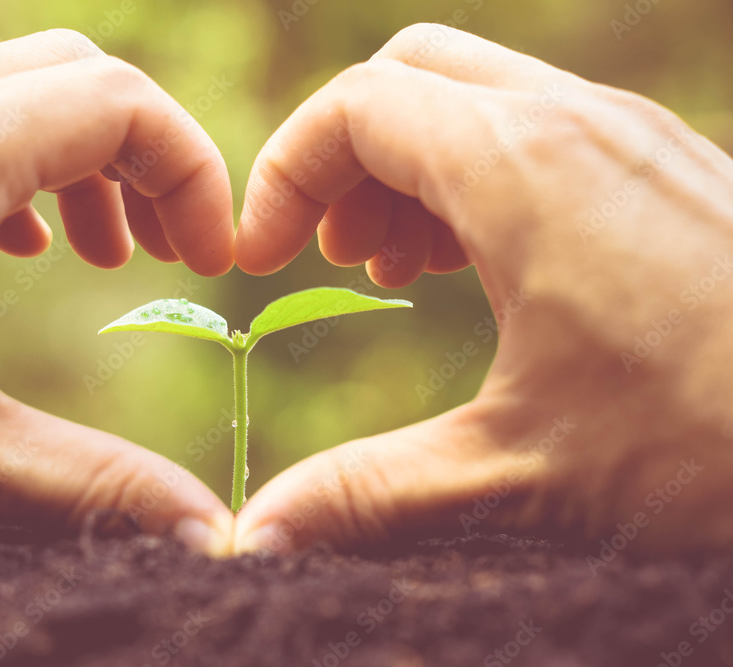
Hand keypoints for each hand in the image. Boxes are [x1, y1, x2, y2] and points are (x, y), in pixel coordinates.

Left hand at [0, 30, 234, 555]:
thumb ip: (95, 484)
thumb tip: (210, 533)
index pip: (117, 103)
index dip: (193, 172)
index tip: (211, 261)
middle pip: (71, 76)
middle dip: (145, 155)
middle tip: (173, 249)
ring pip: (7, 93)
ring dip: (80, 160)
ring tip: (107, 252)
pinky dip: (12, 169)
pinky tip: (12, 248)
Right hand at [233, 24, 732, 554]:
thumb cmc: (711, 451)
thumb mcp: (517, 476)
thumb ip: (367, 495)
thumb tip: (260, 538)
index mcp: (522, 171)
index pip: (356, 108)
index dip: (284, 175)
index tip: (262, 260)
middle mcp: (577, 125)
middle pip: (410, 75)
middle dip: (345, 156)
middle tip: (327, 254)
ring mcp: (631, 139)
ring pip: (477, 95)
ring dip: (412, 166)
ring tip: (396, 267)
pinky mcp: (666, 171)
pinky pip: (540, 131)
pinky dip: (478, 177)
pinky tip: (482, 268)